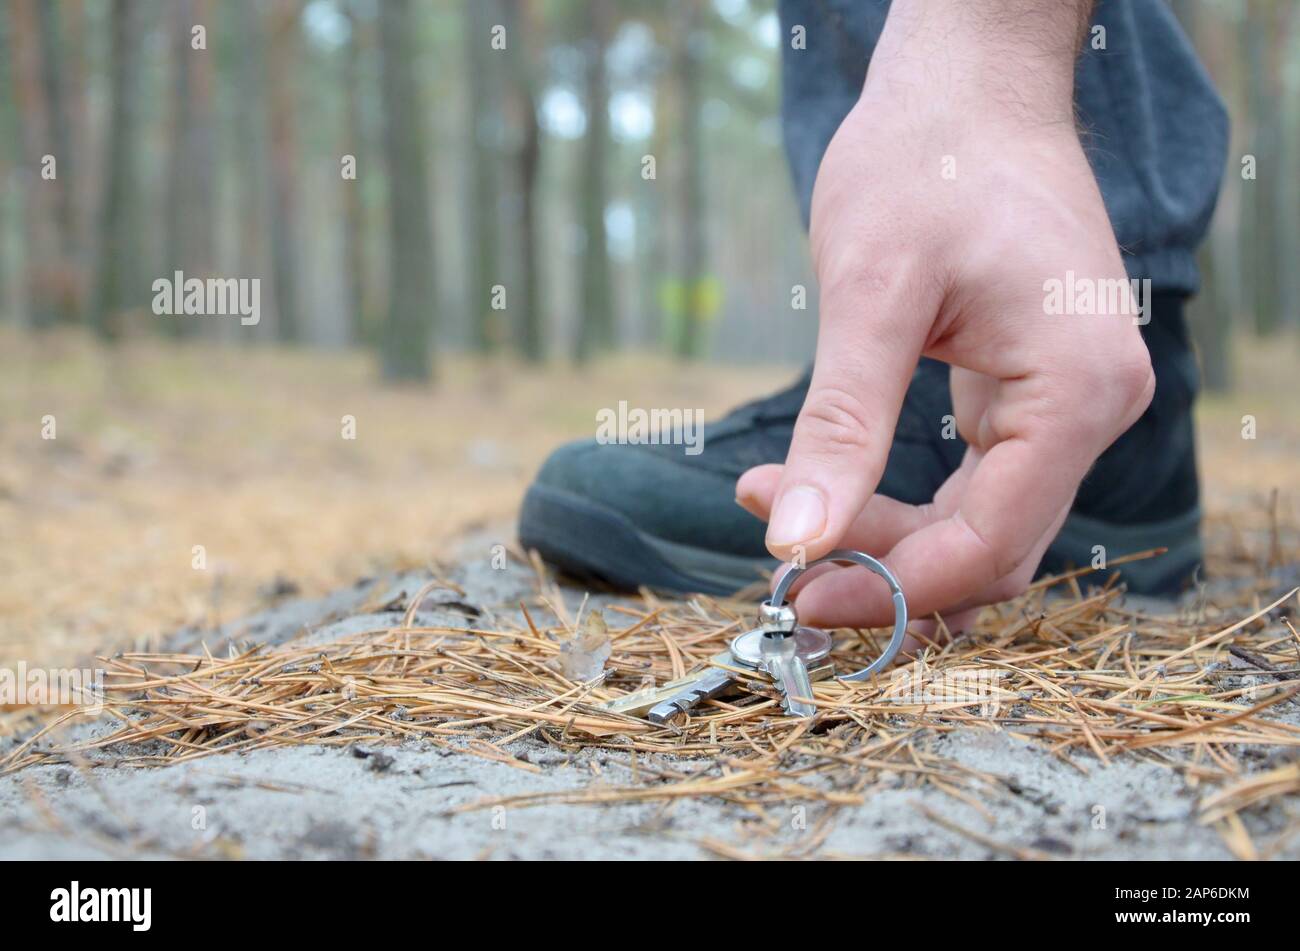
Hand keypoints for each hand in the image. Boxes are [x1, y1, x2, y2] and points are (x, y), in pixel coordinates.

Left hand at [736, 0, 1152, 631]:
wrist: (968, 84)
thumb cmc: (927, 159)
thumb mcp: (870, 293)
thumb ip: (842, 426)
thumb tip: (797, 541)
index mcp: (1078, 388)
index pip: (990, 543)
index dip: (892, 584)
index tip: (797, 591)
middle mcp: (1095, 407)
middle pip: (988, 548)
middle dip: (880, 565)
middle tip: (779, 560)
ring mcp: (1069, 402)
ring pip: (979, 524)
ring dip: (884, 537)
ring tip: (780, 507)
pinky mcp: (1033, 392)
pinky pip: (975, 482)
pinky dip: (902, 501)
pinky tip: (828, 485)